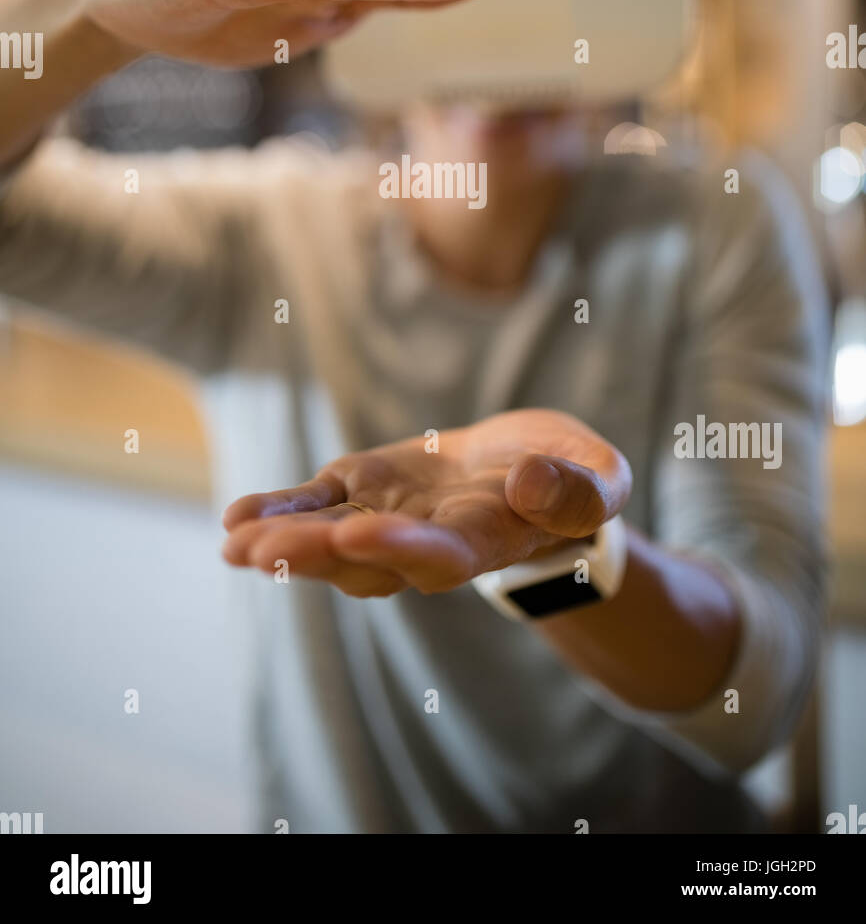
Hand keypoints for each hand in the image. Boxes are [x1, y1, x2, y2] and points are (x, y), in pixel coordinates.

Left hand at [222, 408, 631, 596]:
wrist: (531, 466)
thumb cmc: (570, 475)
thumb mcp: (600, 475)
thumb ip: (580, 490)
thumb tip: (531, 485)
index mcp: (486, 540)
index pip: (440, 556)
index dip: (399, 547)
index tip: (355, 534)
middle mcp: (426, 542)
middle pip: (366, 562)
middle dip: (315, 557)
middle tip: (263, 551)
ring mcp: (386, 517)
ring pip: (329, 539)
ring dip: (283, 544)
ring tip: (235, 545)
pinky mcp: (360, 489)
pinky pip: (312, 504)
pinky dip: (276, 510)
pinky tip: (235, 519)